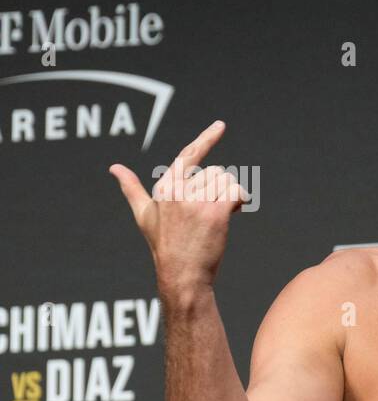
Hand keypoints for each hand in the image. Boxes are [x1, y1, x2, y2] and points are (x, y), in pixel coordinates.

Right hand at [110, 120, 247, 293]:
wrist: (182, 274)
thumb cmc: (164, 245)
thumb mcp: (143, 214)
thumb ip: (131, 188)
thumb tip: (114, 168)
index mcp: (164, 187)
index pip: (188, 155)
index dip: (206, 139)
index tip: (220, 125)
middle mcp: (178, 190)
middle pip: (215, 172)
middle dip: (218, 190)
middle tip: (211, 212)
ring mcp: (196, 201)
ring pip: (228, 181)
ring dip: (229, 196)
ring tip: (218, 216)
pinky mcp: (214, 212)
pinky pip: (236, 191)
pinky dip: (241, 200)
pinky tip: (235, 212)